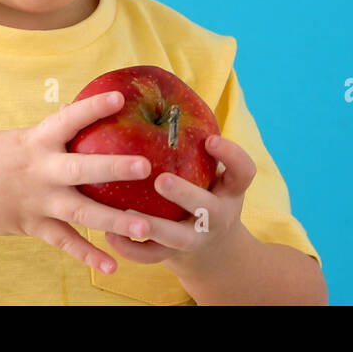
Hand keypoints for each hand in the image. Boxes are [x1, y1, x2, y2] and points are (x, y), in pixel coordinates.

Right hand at [0, 90, 160, 273]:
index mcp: (35, 141)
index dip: (92, 108)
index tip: (119, 97)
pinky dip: (88, 255)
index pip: (67, 119)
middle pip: (81, 169)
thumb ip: (48, 132)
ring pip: (80, 212)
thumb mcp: (15, 138)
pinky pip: (64, 243)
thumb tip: (75, 106)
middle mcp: (39, 171)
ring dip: (114, 220)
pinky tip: (113, 266)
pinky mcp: (31, 226)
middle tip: (146, 165)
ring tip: (146, 226)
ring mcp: (36, 202)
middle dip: (113, 167)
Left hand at [103, 135, 256, 277]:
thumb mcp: (208, 171)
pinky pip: (152, 257)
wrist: (212, 252)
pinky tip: (109, 234)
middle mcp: (217, 215)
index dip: (230, 155)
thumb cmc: (201, 193)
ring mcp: (197, 240)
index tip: (210, 139)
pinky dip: (131, 248)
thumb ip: (190, 143)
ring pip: (177, 238)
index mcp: (229, 189)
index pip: (243, 171)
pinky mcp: (175, 258)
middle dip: (186, 194)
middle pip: (208, 209)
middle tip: (161, 180)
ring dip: (153, 227)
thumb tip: (152, 93)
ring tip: (126, 214)